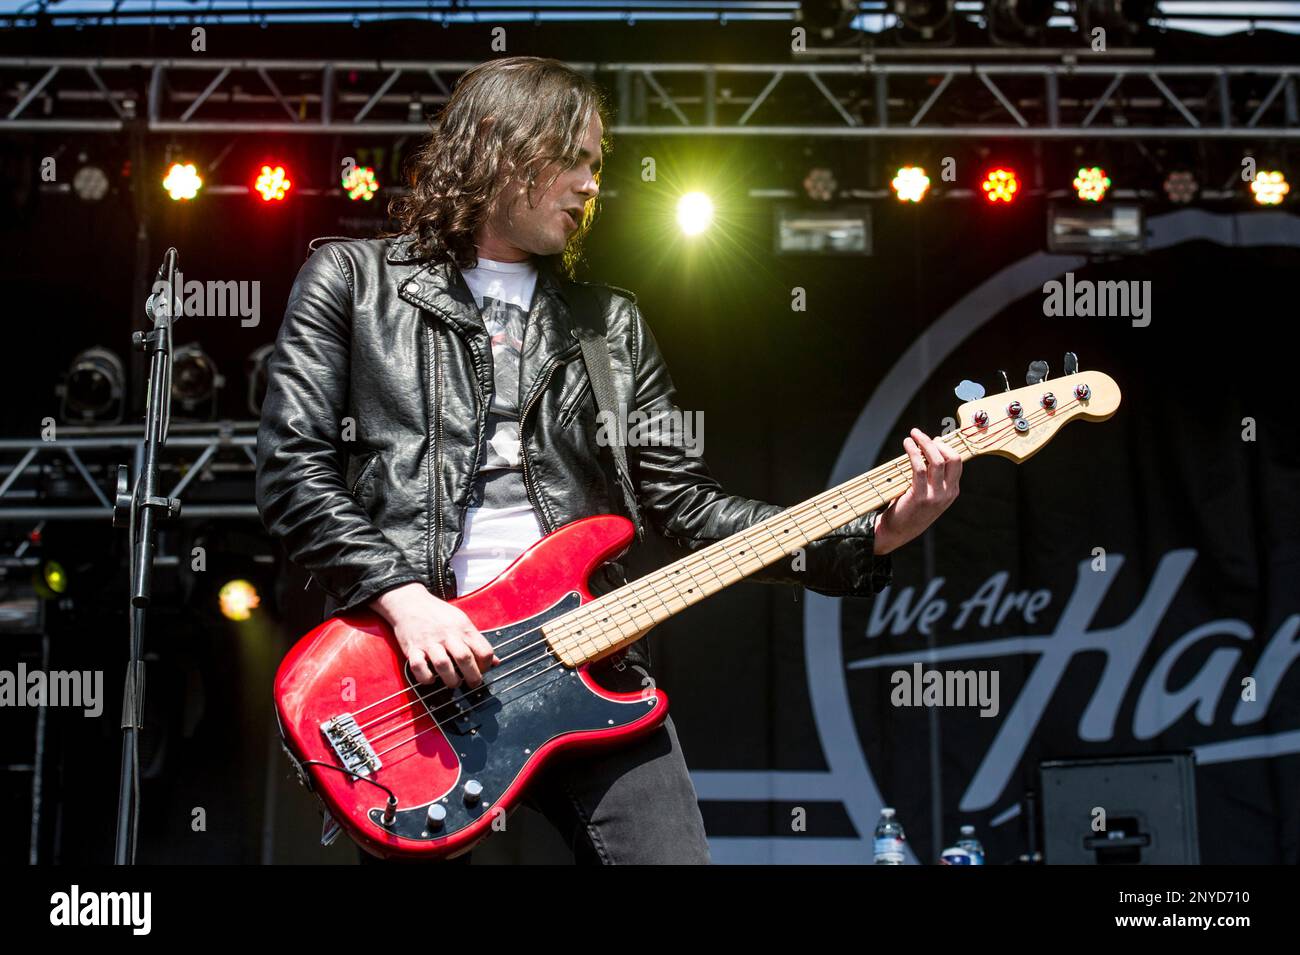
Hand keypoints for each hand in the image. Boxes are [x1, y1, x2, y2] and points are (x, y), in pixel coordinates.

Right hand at [369, 582, 499, 686]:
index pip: (484, 650)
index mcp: (463, 628)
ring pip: (443, 665)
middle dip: (473, 677)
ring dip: (451, 680)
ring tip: (453, 682)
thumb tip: (496, 661)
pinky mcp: (412, 648)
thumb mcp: (462, 621)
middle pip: (465, 658)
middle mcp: (448, 635)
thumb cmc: (438, 614)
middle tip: (473, 683)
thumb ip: (478, 642)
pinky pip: (419, 667)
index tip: (483, 670)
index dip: (487, 665)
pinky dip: (426, 677)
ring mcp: (429, 642)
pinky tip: (431, 678)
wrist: (410, 602)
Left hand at [872, 427, 961, 555]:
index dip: (946, 447)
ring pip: (937, 460)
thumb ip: (931, 477)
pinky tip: (907, 444)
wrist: (896, 532)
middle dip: (936, 442)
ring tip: (912, 435)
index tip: (933, 439)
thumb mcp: (928, 494)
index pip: (957, 463)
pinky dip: (913, 452)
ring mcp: (935, 495)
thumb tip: (928, 448)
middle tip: (919, 434)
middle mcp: (947, 493)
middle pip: (952, 458)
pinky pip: (919, 468)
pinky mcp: (920, 496)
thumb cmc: (909, 509)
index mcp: (952, 491)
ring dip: (924, 443)